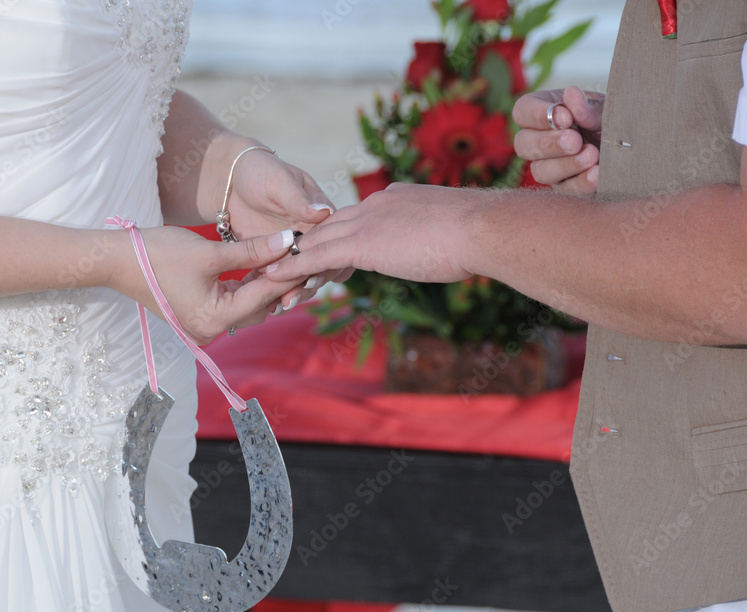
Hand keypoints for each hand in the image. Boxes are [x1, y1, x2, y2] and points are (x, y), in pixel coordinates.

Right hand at [127, 227, 298, 344]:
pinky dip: (247, 286)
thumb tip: (289, 241)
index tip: (307, 251)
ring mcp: (205, 327)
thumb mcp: (210, 251)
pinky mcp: (200, 318)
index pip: (263, 295)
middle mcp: (211, 331)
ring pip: (248, 306)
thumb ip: (252, 251)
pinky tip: (261, 265)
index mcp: (213, 319)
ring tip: (283, 256)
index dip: (287, 271)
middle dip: (279, 280)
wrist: (118, 261)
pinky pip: (233, 304)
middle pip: (259, 306)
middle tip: (301, 253)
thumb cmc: (159, 254)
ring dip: (264, 283)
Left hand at [220, 146, 353, 309]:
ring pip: (301, 277)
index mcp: (322, 217)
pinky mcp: (276, 260)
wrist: (232, 181)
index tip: (311, 276)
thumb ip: (298, 199)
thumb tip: (321, 212)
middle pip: (320, 266)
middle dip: (308, 284)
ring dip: (292, 292)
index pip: (332, 243)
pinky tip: (266, 305)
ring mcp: (294, 251)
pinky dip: (275, 292)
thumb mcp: (279, 180)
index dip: (325, 262)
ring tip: (279, 306)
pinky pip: (280, 279)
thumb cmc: (260, 171)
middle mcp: (313, 237)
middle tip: (291, 298)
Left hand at [264, 183, 474, 286]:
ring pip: (318, 241)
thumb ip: (433, 233)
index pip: (356, 219)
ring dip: (291, 259)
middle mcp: (375, 205)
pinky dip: (293, 266)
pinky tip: (272, 276)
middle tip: (279, 261)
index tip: (321, 248)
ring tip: (265, 273)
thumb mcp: (451, 230)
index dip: (335, 235)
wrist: (481, 228)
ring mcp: (366, 222)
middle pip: (330, 227)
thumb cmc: (480, 234)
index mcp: (395, 200)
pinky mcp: (361, 243)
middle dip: (305, 245)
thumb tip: (443, 246)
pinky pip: (316, 256)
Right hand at [512, 86, 603, 196]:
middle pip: (524, 144)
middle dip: (548, 144)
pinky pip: (566, 189)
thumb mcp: (604, 108)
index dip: (537, 115)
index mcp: (544, 112)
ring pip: (540, 171)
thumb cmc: (613, 118)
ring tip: (591, 155)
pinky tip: (597, 173)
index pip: (523, 111)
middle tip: (575, 141)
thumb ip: (587, 106)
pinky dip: (582, 182)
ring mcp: (550, 167)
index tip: (565, 118)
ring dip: (565, 164)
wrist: (635, 144)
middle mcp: (539, 141)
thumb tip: (571, 94)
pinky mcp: (567, 187)